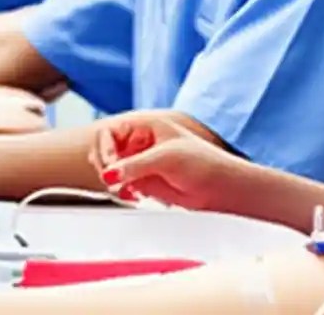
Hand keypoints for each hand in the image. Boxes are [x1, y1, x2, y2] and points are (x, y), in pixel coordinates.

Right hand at [90, 115, 243, 210]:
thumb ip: (135, 166)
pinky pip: (120, 186)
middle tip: (113, 180)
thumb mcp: (165, 158)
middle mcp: (139, 144)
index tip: (111, 165)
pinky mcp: (142, 182)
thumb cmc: (201, 162)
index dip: (105, 148)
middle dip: (106, 166)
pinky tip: (133, 196)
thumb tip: (109, 174)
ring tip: (125, 190)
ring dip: (112, 181)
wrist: (218, 188)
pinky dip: (121, 192)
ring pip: (110, 170)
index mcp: (145, 127)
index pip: (110, 133)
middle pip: (105, 151)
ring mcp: (140, 164)